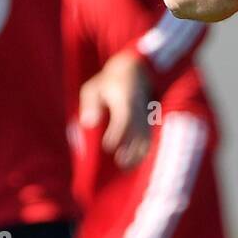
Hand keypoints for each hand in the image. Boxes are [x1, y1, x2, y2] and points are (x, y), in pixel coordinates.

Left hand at [79, 49, 151, 167]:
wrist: (135, 70)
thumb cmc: (108, 82)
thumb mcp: (93, 87)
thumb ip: (90, 104)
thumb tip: (89, 123)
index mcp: (125, 98)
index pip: (124, 117)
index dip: (118, 132)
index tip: (108, 146)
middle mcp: (138, 107)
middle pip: (138, 130)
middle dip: (131, 147)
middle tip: (120, 161)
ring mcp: (145, 113)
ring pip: (146, 135)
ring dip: (138, 152)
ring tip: (126, 167)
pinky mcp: (147, 119)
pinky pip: (148, 136)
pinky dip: (143, 150)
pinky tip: (134, 163)